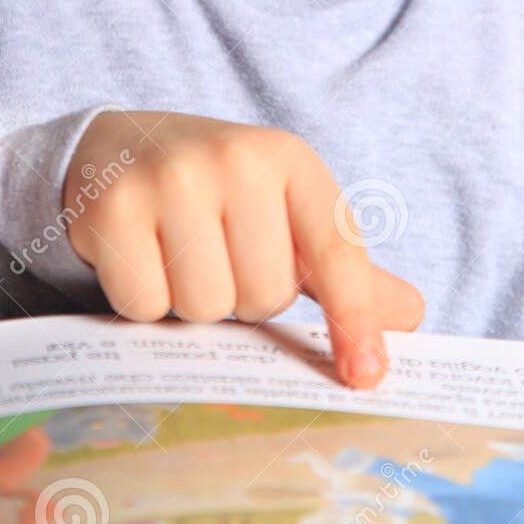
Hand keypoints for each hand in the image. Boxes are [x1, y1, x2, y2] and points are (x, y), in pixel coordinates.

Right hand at [62, 110, 423, 388]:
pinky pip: (145, 305)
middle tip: (219, 258)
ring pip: (206, 307)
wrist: (117, 147)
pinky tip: (138, 257)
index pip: (337, 249)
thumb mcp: (282, 211)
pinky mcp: (114, 208)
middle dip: (244, 298)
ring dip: (193, 303)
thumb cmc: (216, 194)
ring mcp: (171, 178)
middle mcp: (234, 158)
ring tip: (179, 256)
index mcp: (288, 158)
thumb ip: (337, 266)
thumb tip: (408, 316)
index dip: (356, 318)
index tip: (365, 375)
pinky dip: (142, 301)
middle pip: (264, 295)